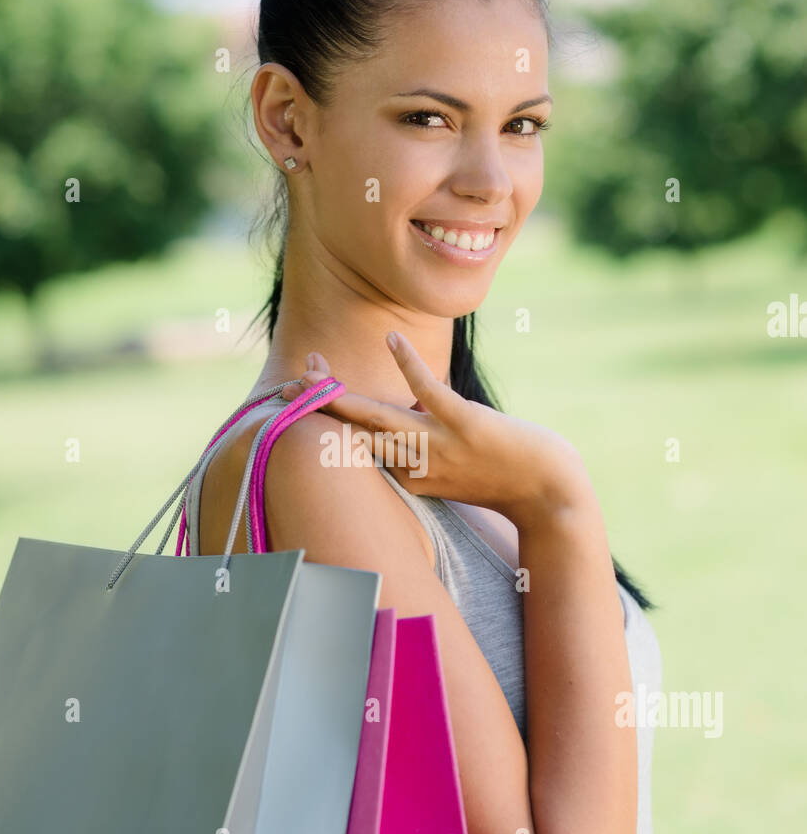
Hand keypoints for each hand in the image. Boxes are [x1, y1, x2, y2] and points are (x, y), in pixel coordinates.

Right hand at [280, 334, 592, 525]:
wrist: (548, 494)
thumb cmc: (503, 478)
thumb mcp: (452, 470)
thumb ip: (421, 448)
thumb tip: (402, 411)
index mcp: (409, 477)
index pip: (359, 444)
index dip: (329, 417)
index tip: (307, 392)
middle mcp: (415, 465)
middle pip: (355, 432)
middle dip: (318, 407)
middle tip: (285, 385)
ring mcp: (437, 444)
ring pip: (377, 417)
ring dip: (342, 394)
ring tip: (314, 369)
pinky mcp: (463, 423)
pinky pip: (428, 390)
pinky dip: (408, 365)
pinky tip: (392, 340)